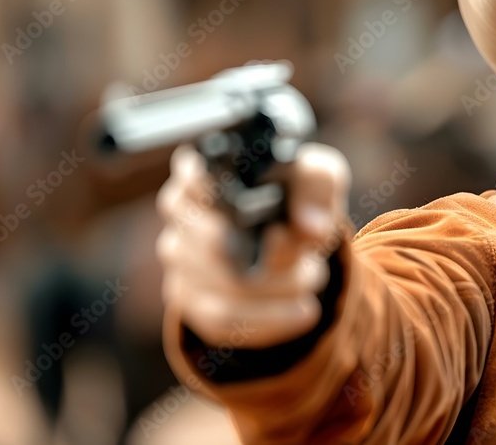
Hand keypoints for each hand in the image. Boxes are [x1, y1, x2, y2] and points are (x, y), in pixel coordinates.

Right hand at [157, 143, 350, 348]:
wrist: (290, 240)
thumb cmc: (294, 199)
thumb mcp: (315, 178)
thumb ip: (316, 187)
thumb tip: (309, 227)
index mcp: (203, 174)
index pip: (198, 182)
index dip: (234, 205)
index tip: (274, 223)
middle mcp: (180, 215)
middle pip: (217, 244)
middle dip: (274, 258)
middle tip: (309, 261)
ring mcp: (178, 260)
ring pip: (226, 286)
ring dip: (280, 288)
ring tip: (311, 280)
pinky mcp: (188, 301)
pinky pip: (223, 321)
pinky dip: (270, 319)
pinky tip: (304, 311)